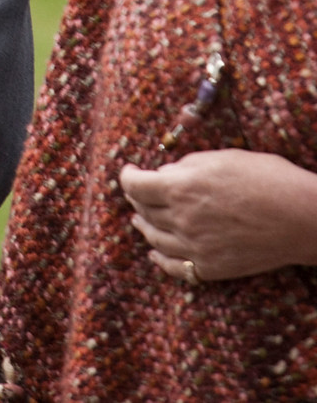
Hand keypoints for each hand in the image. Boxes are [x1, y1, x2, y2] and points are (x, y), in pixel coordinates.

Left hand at [120, 151, 316, 281]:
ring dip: (144, 226)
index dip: (127, 176)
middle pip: (143, 210)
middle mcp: (182, 219)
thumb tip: (164, 174)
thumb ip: (186, 166)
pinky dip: (159, 259)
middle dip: (136, 198)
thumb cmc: (265, 178)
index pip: (134, 185)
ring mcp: (195, 247)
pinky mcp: (211, 268)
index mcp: (181, 187)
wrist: (300, 218)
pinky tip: (154, 252)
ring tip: (140, 218)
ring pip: (154, 238)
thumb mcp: (220, 158)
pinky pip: (175, 267)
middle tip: (136, 191)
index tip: (130, 170)